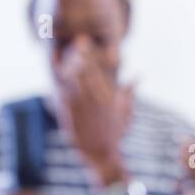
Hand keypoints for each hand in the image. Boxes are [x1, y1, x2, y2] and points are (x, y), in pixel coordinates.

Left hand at [54, 36, 133, 181]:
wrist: (101, 153)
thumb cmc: (115, 133)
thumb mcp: (126, 112)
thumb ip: (130, 92)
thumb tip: (139, 75)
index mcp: (107, 95)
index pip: (96, 69)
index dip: (89, 54)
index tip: (83, 41)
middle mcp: (94, 98)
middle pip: (83, 70)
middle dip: (79, 55)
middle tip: (75, 42)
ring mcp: (80, 105)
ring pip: (71, 79)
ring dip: (67, 66)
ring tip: (62, 55)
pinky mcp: (68, 113)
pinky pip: (61, 93)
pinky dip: (59, 82)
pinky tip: (55, 74)